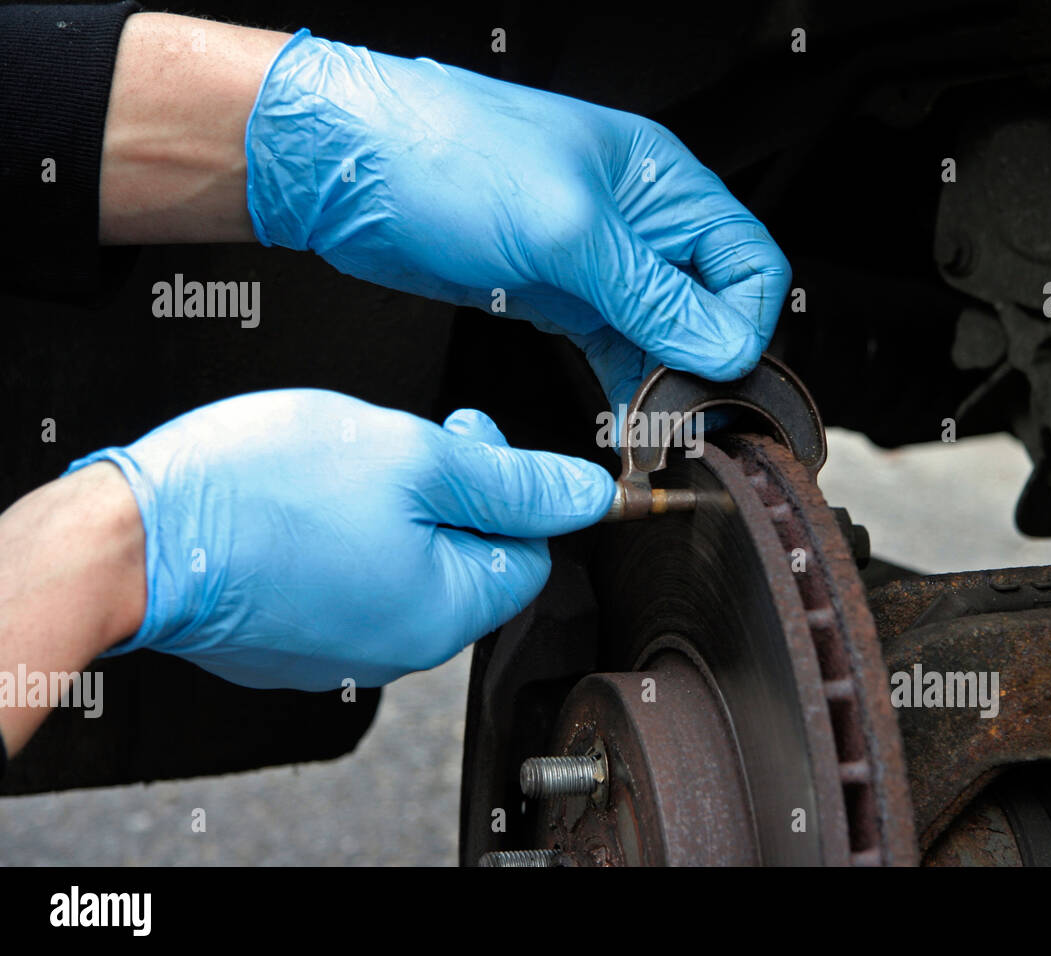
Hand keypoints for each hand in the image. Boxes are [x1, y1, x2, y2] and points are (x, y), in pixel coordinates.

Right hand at [65, 391, 613, 690]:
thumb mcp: (413, 458)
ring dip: (395, 506)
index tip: (467, 435)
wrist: (132, 539)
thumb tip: (587, 496)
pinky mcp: (294, 640)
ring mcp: (342, 649)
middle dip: (449, 490)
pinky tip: (304, 502)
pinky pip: (350, 581)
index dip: (510, 485)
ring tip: (344, 466)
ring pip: (406, 564)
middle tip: (404, 441)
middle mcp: (400, 648)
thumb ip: (511, 482)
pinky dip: (344, 536)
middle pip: (467, 558)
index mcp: (444, 612)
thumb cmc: (260, 493)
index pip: (528, 554)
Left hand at [245, 31, 791, 409]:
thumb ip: (650, 294)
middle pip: (712, 305)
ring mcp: (598, 265)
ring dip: (666, 386)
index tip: (719, 371)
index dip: (746, 322)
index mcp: (660, 183)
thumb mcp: (564, 228)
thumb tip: (722, 345)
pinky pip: (616, 349)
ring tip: (656, 433)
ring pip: (665, 336)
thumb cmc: (446, 156)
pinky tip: (626, 422)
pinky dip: (626, 388)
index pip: (748, 261)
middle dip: (708, 363)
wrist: (349, 170)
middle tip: (691, 419)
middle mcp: (639, 224)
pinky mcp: (559, 298)